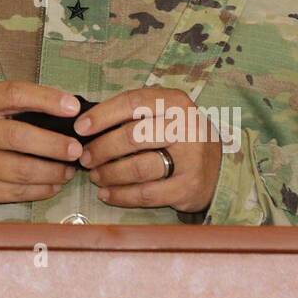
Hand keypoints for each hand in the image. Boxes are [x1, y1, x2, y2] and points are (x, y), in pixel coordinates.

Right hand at [0, 81, 84, 215]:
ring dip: (52, 172)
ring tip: (68, 170)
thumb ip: (14, 106)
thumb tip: (64, 111)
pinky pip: (15, 192)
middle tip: (76, 149)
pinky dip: (40, 190)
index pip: (14, 94)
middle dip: (54, 145)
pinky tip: (52, 185)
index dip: (46, 99)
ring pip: (21, 171)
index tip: (72, 108)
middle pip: (19, 137)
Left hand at [76, 87, 221, 213]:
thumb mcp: (163, 114)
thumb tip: (86, 124)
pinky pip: (146, 194)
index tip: (80, 128)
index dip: (102, 115)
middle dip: (102, 149)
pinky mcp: (189, 187)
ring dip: (109, 174)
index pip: (133, 102)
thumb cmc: (177, 136)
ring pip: (138, 168)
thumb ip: (132, 114)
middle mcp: (186, 127)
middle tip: (85, 158)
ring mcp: (191, 159)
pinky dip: (121, 195)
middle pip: (133, 137)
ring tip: (95, 176)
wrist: (217, 168)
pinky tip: (106, 194)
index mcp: (175, 102)